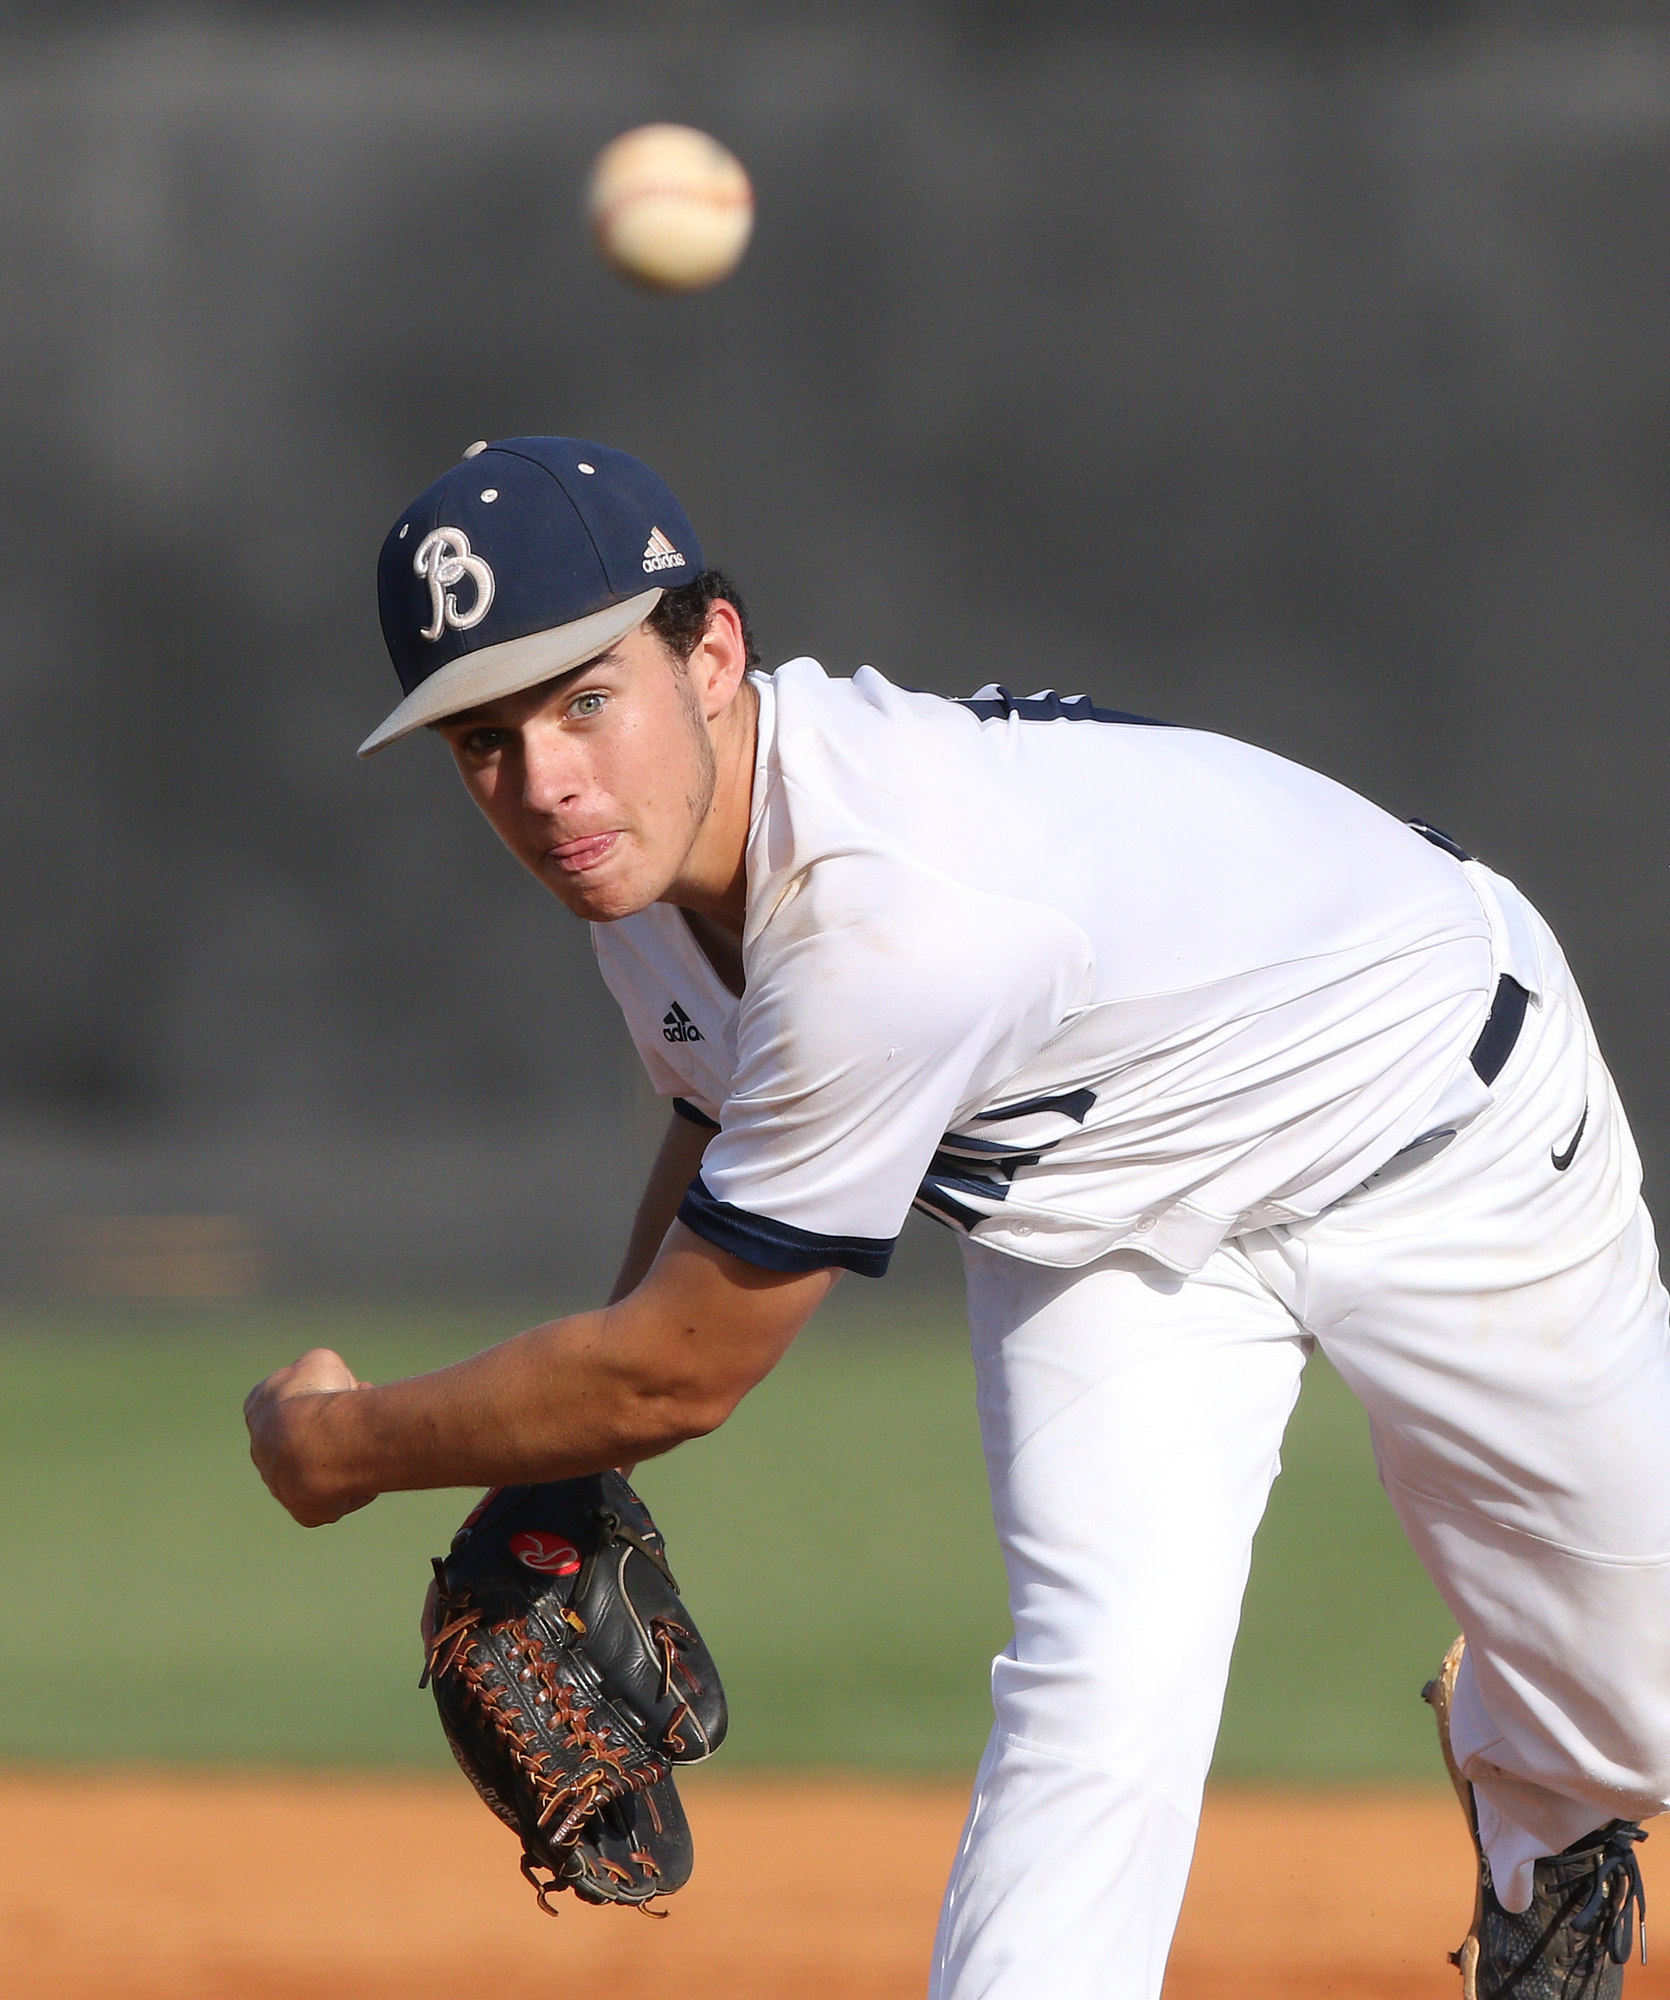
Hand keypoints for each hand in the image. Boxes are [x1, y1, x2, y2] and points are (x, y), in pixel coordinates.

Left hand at [244, 1347, 376, 1526]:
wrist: (317, 1445)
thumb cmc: (318, 1398)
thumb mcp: (321, 1362)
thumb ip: (321, 1372)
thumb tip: (334, 1385)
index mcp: (259, 1408)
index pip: (294, 1400)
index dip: (327, 1392)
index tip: (351, 1390)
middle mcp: (263, 1450)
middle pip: (308, 1438)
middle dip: (335, 1428)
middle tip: (362, 1420)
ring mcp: (280, 1484)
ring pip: (323, 1470)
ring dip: (346, 1459)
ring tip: (367, 1447)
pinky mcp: (305, 1512)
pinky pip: (337, 1500)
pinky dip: (354, 1489)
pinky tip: (363, 1474)